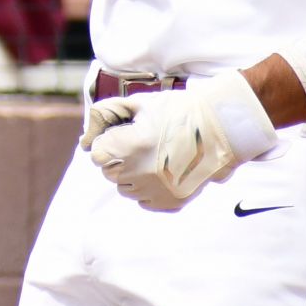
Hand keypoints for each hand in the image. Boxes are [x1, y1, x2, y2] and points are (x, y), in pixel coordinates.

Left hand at [82, 70, 278, 210]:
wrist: (221, 128)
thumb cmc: (178, 111)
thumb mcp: (140, 103)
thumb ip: (106, 114)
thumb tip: (84, 140)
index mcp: (133, 145)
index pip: (97, 156)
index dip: (106, 144)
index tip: (120, 135)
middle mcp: (143, 172)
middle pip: (109, 173)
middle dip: (116, 158)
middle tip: (138, 144)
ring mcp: (159, 191)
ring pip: (125, 189)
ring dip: (130, 174)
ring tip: (152, 156)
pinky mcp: (172, 202)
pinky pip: (145, 201)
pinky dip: (147, 189)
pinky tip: (162, 171)